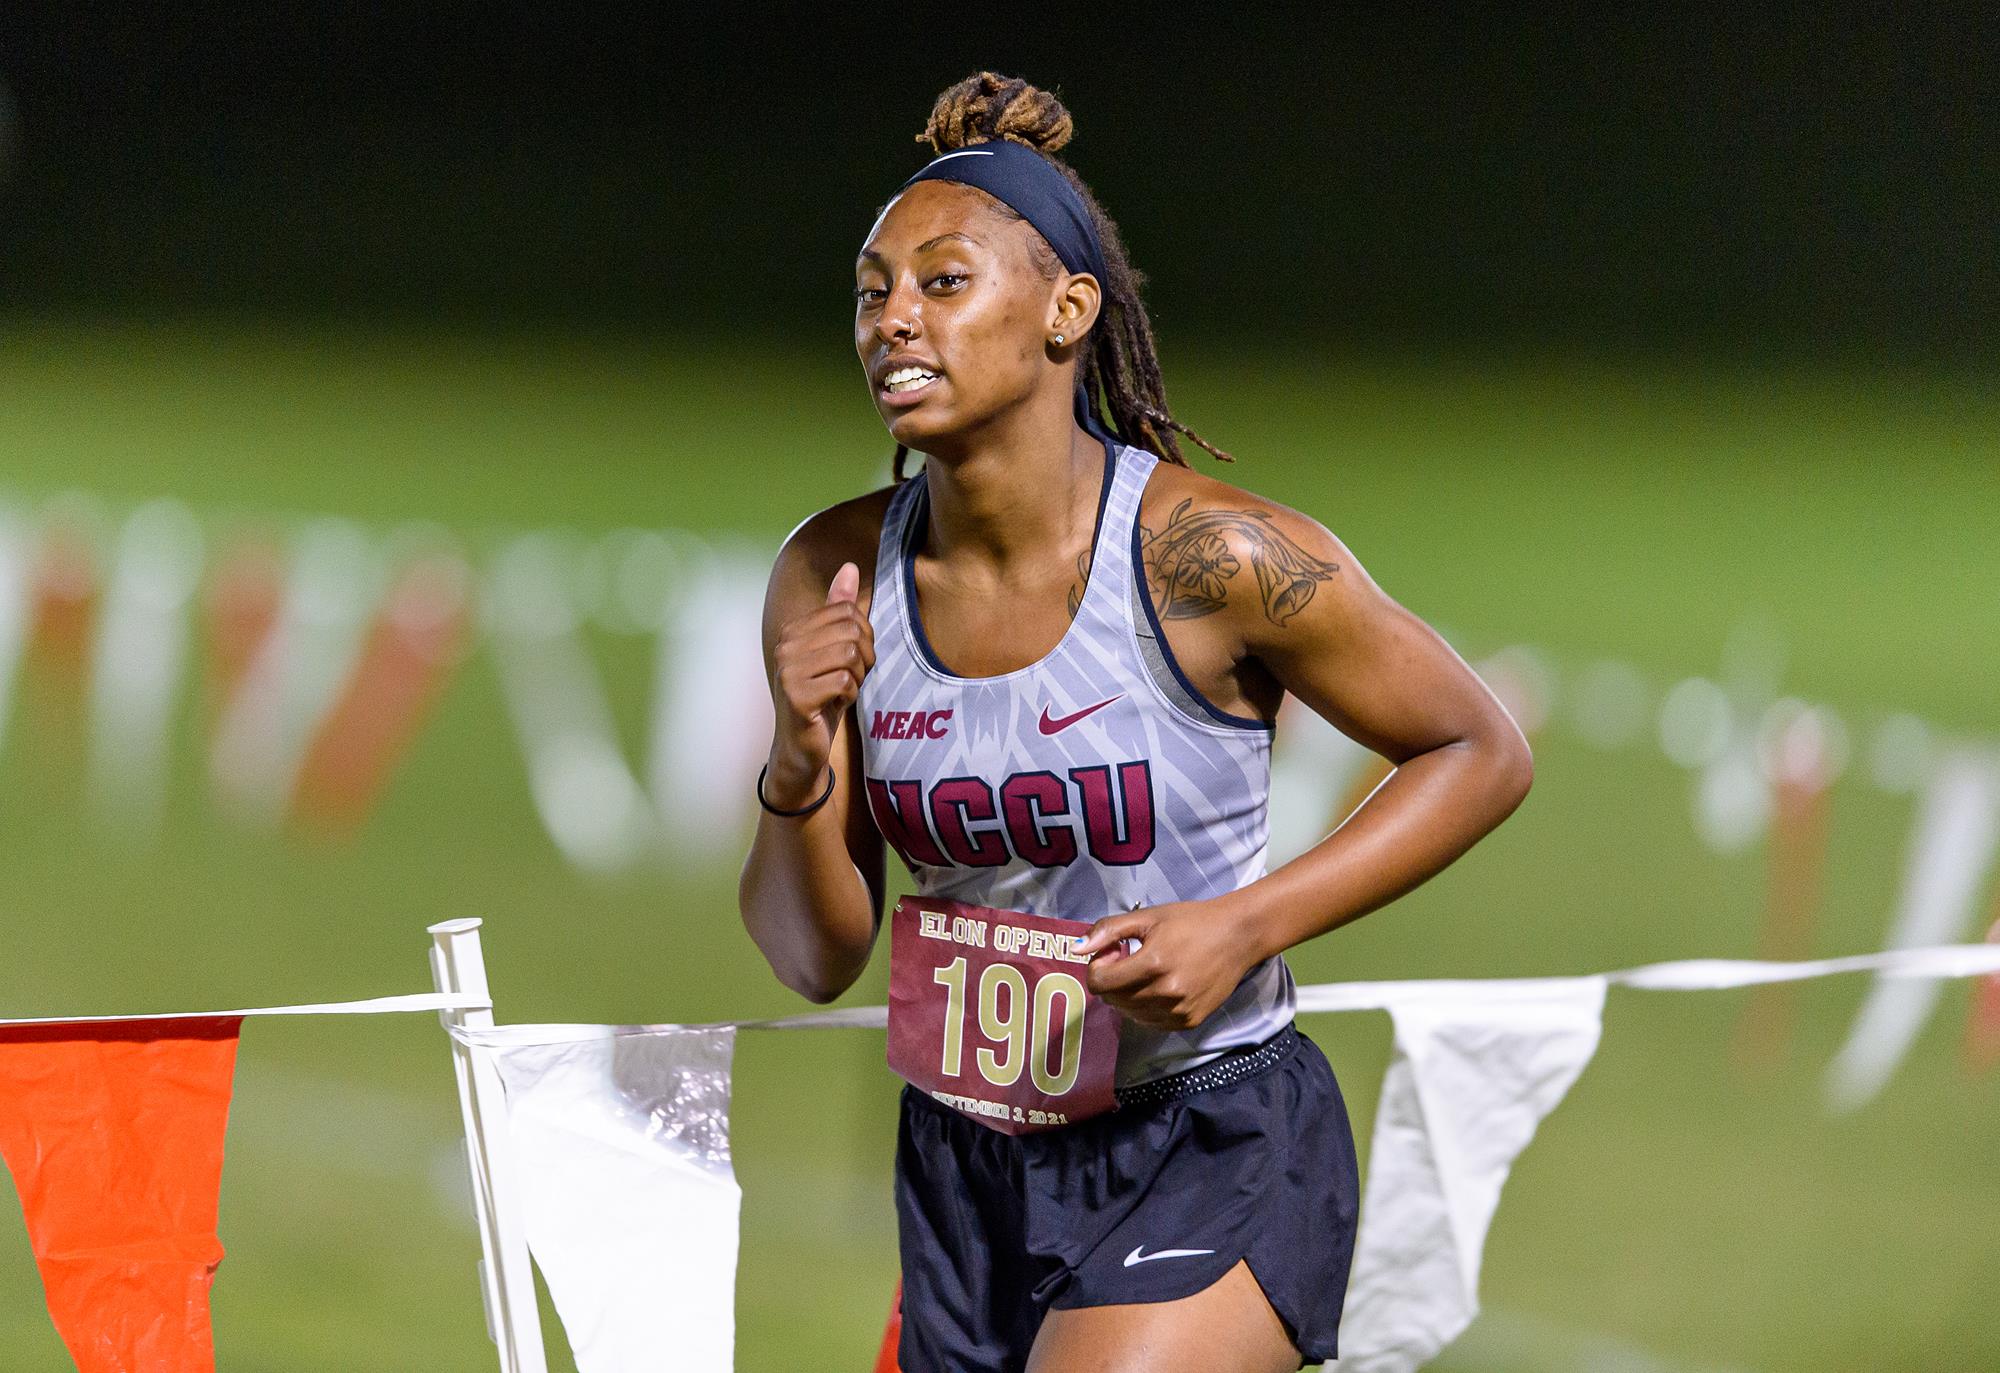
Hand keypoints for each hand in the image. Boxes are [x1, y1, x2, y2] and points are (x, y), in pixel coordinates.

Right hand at [765, 561, 872, 808]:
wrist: (802, 746)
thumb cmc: (822, 696)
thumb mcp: (835, 650)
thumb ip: (839, 609)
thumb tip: (849, 567)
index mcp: (794, 630)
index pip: (848, 612)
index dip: (864, 637)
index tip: (852, 660)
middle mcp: (786, 646)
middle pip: (853, 631)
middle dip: (864, 657)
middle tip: (851, 678)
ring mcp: (788, 671)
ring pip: (851, 655)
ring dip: (857, 677)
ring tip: (842, 690)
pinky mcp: (796, 696)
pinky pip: (845, 682)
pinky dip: (850, 695)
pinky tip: (835, 705)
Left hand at [1075, 899, 1261, 1030]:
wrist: (1238, 936)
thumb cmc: (1192, 921)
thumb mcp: (1148, 917)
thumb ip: (1109, 931)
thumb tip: (1076, 949)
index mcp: (1153, 964)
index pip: (1100, 983)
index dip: (1098, 966)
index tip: (1113, 952)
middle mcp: (1166, 993)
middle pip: (1113, 999)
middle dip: (1112, 979)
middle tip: (1130, 959)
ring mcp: (1179, 1011)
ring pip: (1129, 1013)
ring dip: (1128, 994)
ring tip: (1148, 971)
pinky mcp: (1189, 1022)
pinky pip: (1150, 1022)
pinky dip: (1146, 1007)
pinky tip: (1161, 985)